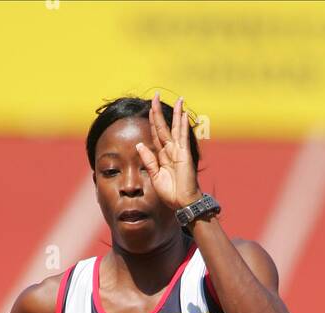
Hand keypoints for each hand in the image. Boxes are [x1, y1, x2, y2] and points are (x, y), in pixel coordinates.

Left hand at [136, 93, 201, 211]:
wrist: (182, 204)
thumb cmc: (171, 193)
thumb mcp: (154, 176)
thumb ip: (148, 160)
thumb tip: (139, 144)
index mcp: (162, 156)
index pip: (156, 134)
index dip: (152, 120)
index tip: (149, 107)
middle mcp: (171, 151)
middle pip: (164, 127)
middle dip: (159, 111)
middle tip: (156, 95)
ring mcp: (179, 152)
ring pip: (175, 128)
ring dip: (176, 113)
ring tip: (178, 99)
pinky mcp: (185, 155)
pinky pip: (183, 137)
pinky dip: (183, 125)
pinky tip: (183, 114)